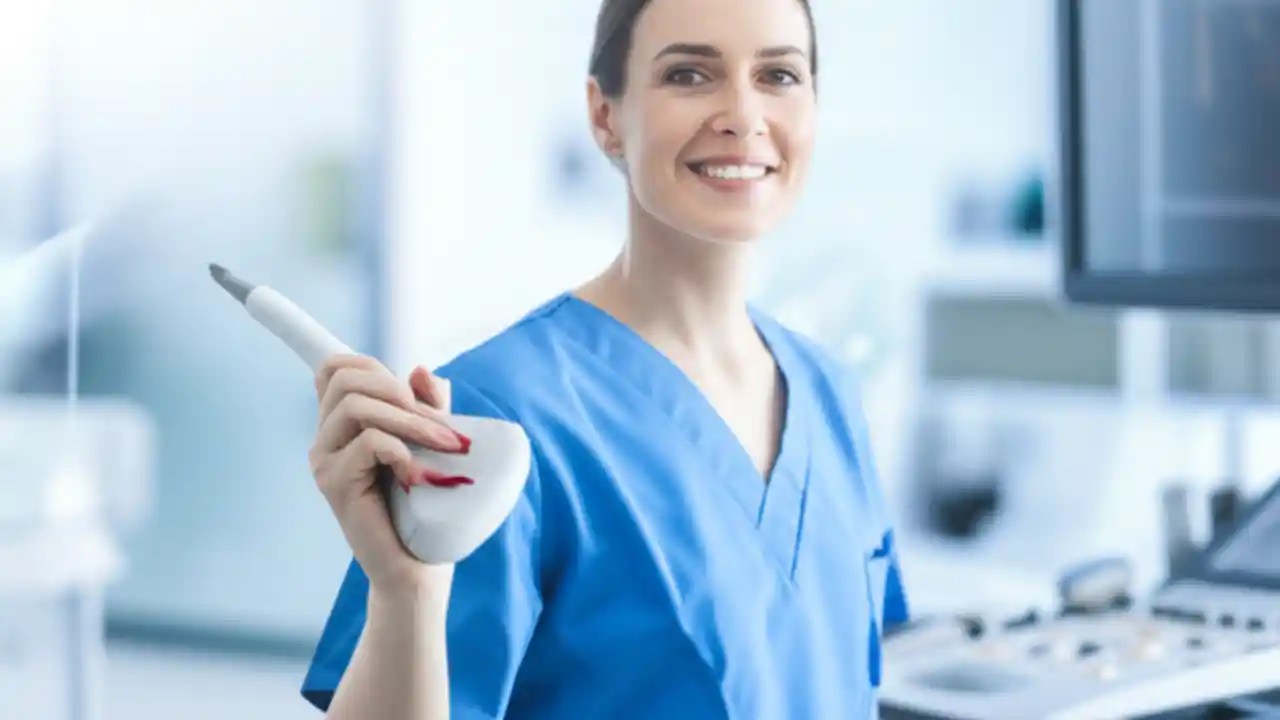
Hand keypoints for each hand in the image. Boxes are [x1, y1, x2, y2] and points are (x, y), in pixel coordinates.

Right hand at [308, 355, 465, 596]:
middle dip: (399, 391)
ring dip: (409, 419)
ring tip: (443, 445)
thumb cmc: (423, 503)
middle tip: (439, 426)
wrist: (416, 564)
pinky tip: (417, 474)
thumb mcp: (430, 442)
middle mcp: (326, 438)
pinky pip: (368, 441)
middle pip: (345, 378)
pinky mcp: (334, 483)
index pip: (335, 368)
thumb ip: (427, 405)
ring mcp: (325, 460)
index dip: (370, 365)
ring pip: (356, 405)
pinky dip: (401, 450)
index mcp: (342, 424)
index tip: (411, 393)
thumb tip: (420, 371)